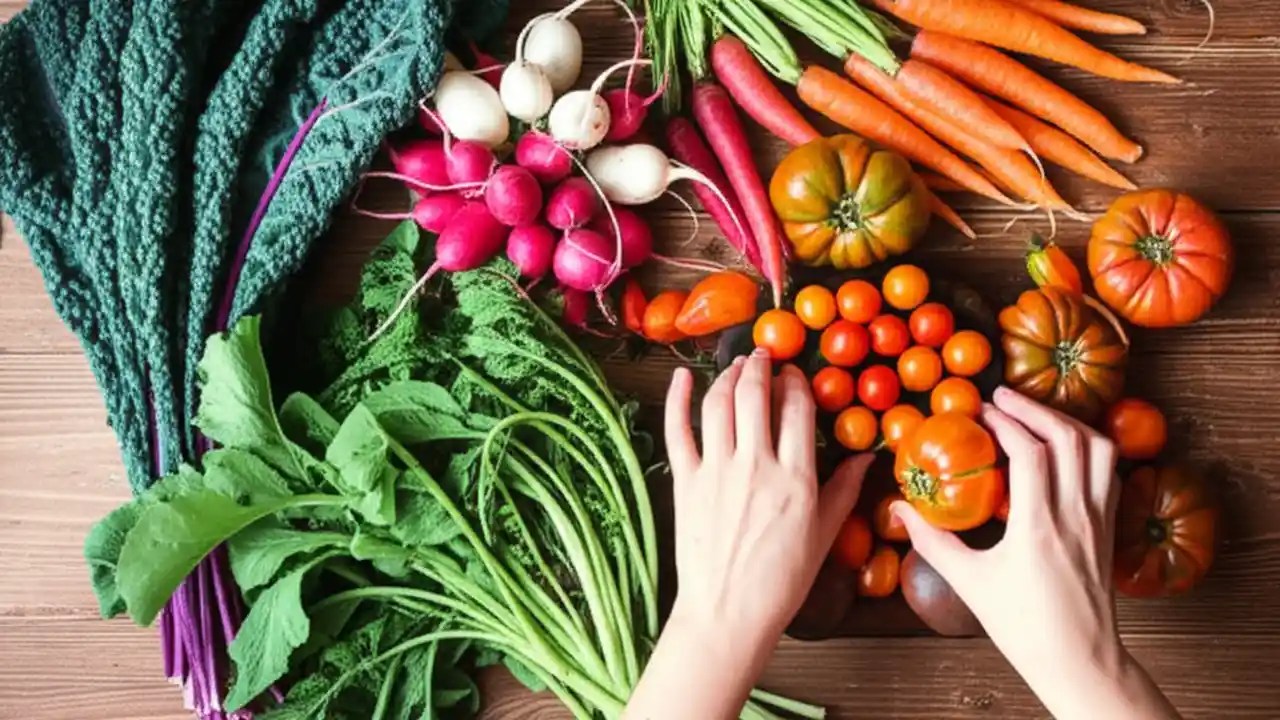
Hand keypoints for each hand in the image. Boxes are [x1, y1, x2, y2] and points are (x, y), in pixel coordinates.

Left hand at [624, 350, 871, 719]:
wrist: (729, 613)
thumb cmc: (781, 581)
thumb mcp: (824, 536)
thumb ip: (843, 490)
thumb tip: (867, 457)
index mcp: (796, 477)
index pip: (797, 408)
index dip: (796, 382)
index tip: (795, 375)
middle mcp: (755, 465)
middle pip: (755, 394)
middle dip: (761, 366)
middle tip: (764, 355)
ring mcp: (716, 471)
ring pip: (719, 403)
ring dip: (728, 375)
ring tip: (737, 366)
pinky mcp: (685, 482)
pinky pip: (678, 430)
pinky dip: (678, 397)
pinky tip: (683, 375)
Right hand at [894, 387, 1177, 719]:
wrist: (1078, 659)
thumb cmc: (1021, 626)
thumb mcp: (968, 582)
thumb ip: (931, 540)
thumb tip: (898, 508)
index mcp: (1038, 527)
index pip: (1029, 453)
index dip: (1004, 422)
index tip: (979, 412)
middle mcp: (1075, 515)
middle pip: (1068, 438)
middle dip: (1034, 408)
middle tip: (1003, 396)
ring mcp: (1098, 519)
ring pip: (1098, 449)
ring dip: (1066, 422)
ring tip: (1035, 413)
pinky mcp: (1109, 527)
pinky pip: (1108, 472)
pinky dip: (1088, 447)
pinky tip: (1063, 448)